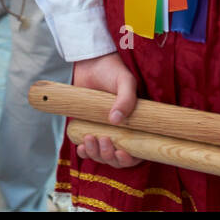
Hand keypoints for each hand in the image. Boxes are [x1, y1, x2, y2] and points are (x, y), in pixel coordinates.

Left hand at [71, 52, 140, 168]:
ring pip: (101, 155)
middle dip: (109, 155)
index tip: (122, 153)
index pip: (137, 152)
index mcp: (136, 123)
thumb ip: (126, 98)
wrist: (91, 61)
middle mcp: (121, 131)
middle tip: (104, 139)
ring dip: (96, 153)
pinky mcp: (88, 127)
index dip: (130, 159)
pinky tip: (81, 147)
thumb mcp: (125, 81)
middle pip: (117, 157)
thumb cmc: (113, 69)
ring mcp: (104, 130)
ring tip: (90, 138)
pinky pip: (87, 148)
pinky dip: (84, 151)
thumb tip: (116, 120)